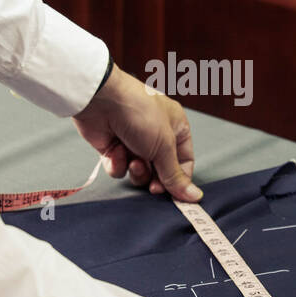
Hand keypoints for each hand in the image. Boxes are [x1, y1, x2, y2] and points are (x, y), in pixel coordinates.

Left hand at [72, 64, 201, 201]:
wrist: (101, 100)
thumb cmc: (139, 113)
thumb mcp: (164, 147)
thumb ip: (176, 175)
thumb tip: (194, 196)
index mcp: (176, 128)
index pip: (184, 162)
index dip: (180, 180)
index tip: (175, 196)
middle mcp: (156, 135)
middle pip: (161, 170)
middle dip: (155, 178)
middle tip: (152, 186)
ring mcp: (133, 141)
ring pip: (139, 172)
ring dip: (137, 171)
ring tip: (132, 161)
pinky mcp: (112, 147)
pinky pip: (119, 167)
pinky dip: (117, 164)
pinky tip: (115, 151)